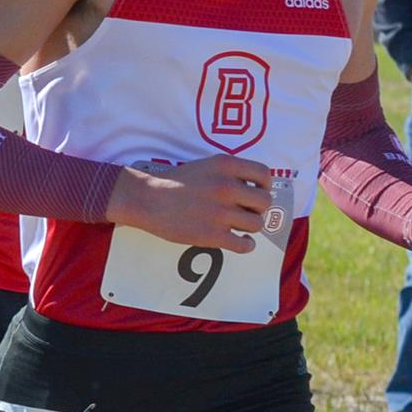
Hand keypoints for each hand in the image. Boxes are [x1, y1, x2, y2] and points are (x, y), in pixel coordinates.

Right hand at [105, 154, 273, 251]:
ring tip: (236, 226)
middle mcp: (227, 187)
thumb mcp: (204, 166)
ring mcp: (221, 212)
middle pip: (264, 202)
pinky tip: (238, 241)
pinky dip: (246, 245)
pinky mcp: (213, 235)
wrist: (146, 199)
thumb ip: (230, 173)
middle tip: (245, 211)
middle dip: (257, 208)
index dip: (264, 185)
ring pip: (256, 224)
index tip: (256, 192)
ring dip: (249, 226)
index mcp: (226, 165)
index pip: (264, 175)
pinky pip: (245, 245)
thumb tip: (257, 190)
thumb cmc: (174, 183)